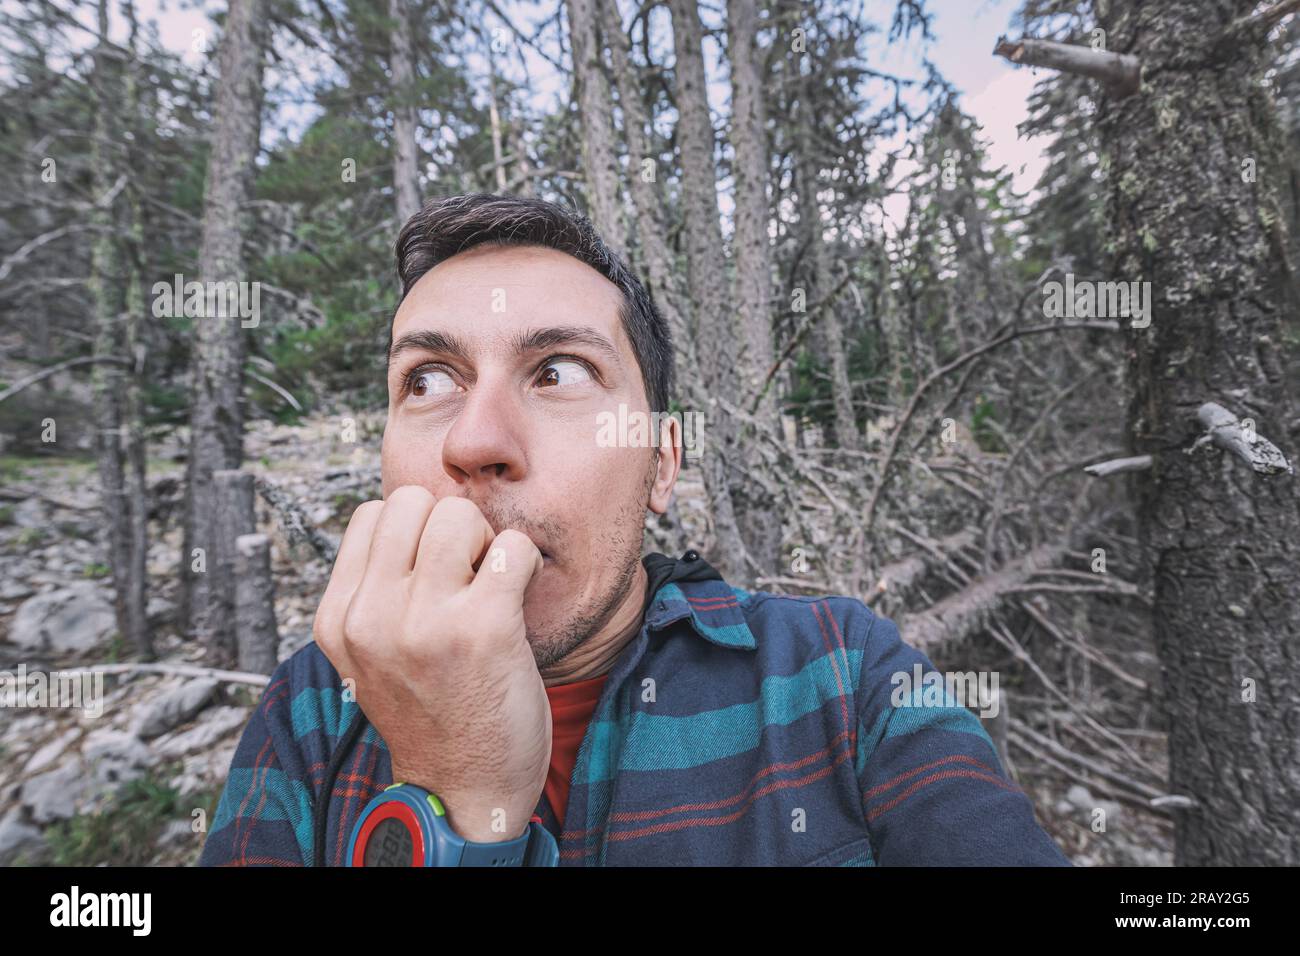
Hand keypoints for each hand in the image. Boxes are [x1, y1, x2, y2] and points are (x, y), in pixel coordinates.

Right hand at [313, 486, 550, 842]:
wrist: (465, 789)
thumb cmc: (432, 712)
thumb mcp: (374, 653)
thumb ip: (376, 590)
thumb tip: (415, 513)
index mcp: (338, 619)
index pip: (372, 515)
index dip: (414, 532)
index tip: (433, 574)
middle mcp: (371, 618)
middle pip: (413, 502)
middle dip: (449, 527)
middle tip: (466, 576)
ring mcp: (425, 623)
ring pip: (460, 515)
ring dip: (486, 543)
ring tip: (489, 588)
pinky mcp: (483, 628)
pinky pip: (513, 547)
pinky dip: (525, 564)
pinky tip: (518, 600)